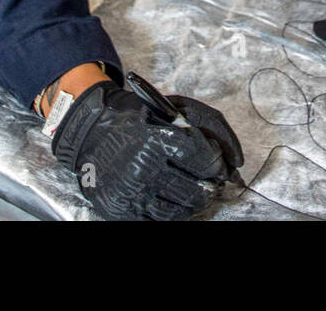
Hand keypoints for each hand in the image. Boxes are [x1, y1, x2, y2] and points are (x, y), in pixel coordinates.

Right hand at [51, 78, 242, 219]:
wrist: (89, 131)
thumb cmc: (137, 117)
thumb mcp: (173, 107)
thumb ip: (209, 124)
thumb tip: (236, 160)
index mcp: (155, 138)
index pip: (203, 158)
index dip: (216, 161)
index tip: (216, 161)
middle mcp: (142, 168)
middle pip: (197, 190)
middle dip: (210, 184)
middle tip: (210, 178)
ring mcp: (131, 193)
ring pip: (182, 210)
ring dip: (194, 199)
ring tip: (192, 186)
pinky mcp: (122, 210)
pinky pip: (161, 219)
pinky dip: (174, 210)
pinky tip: (172, 195)